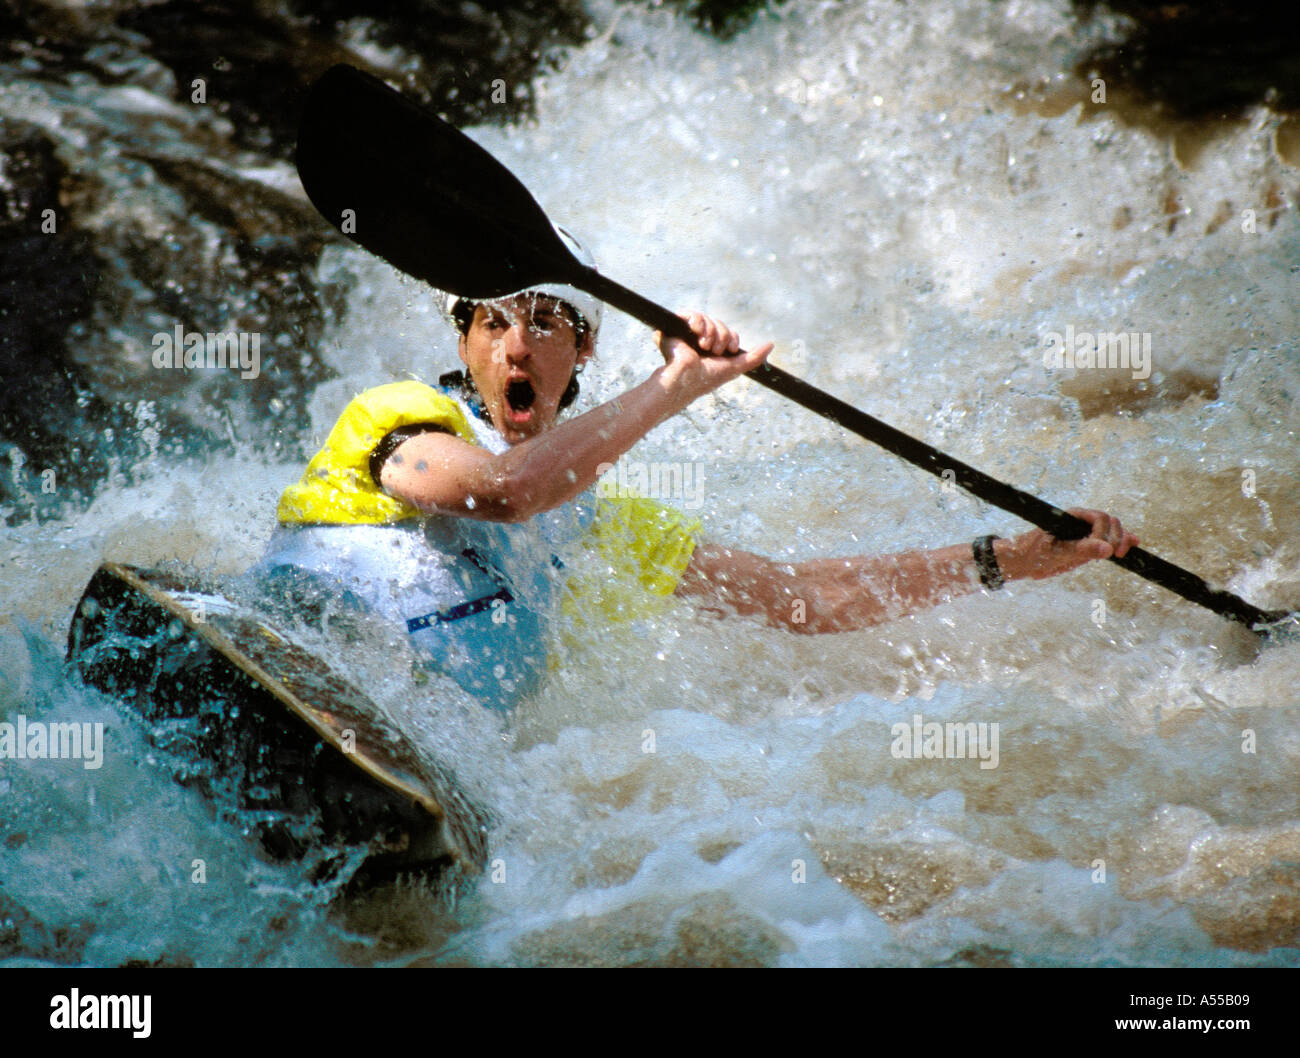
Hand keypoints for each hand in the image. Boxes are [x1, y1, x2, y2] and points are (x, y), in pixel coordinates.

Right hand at [652, 312, 772, 412]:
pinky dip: (697, 320)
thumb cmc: (706, 378)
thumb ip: (753, 357)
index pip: (727, 333)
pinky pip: (689, 313)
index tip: (730, 350)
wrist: (685, 379)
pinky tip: (696, 332)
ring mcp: (684, 334)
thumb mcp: (734, 367)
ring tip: (703, 346)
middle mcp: (697, 341)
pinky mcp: (673, 328)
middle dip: (722, 336)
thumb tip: (771, 344)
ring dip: (710, 332)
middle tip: (713, 351)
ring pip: (707, 319)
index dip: (731, 338)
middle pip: (719, 324)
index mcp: (710, 350)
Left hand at [996, 508, 1138, 580]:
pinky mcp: (1088, 545)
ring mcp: (1086, 534)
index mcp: (1071, 517)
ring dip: (1121, 539)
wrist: (1023, 562)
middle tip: (1115, 554)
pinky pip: (1108, 541)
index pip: (1099, 518)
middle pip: (1109, 522)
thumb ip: (1082, 550)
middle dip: (1116, 536)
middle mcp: (1081, 523)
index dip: (1105, 533)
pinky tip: (1133, 545)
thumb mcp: (1057, 552)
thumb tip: (1107, 549)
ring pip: (1112, 530)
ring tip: (1123, 552)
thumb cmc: (1034, 553)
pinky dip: (1121, 542)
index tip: (1103, 550)